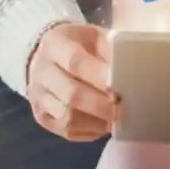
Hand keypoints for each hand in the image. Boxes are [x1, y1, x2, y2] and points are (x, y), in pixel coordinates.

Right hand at [26, 23, 115, 141]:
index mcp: (54, 44)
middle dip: (102, 106)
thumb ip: (111, 51)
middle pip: (72, 95)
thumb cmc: (79, 45)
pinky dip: (89, 131)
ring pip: (67, 118)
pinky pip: (66, 130)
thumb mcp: (94, 37)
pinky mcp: (41, 116)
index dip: (100, 77)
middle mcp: (40, 71)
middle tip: (125, 109)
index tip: (121, 87)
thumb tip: (131, 71)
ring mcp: (38, 96)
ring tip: (117, 119)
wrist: (47, 55)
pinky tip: (103, 124)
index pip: (76, 62)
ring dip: (97, 122)